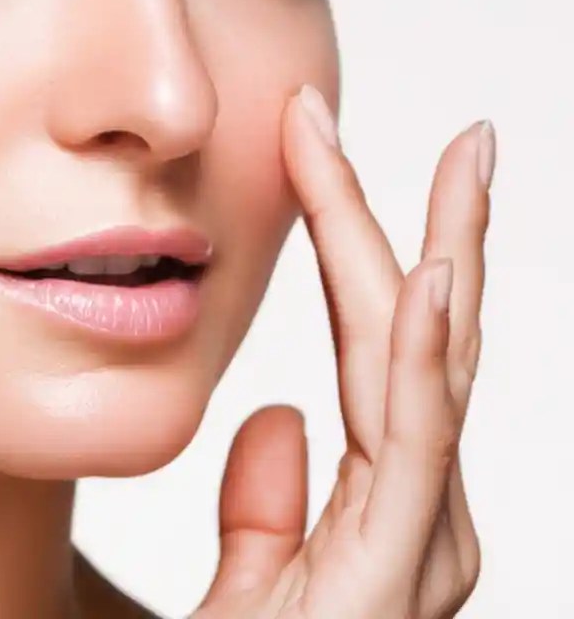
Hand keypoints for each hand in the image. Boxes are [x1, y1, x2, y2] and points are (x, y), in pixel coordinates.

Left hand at [193, 86, 491, 618]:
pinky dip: (422, 366)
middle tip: (461, 135)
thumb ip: (267, 513)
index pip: (373, 357)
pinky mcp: (387, 583)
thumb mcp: (247, 592)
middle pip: (422, 354)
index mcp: (381, 517)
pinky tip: (429, 285)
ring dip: (440, 262)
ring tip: (461, 166)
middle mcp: (417, 528)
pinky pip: (410, 457)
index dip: (361, 252)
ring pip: (429, 382)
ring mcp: (415, 555)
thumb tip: (279, 417)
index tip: (326, 152)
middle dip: (433, 233)